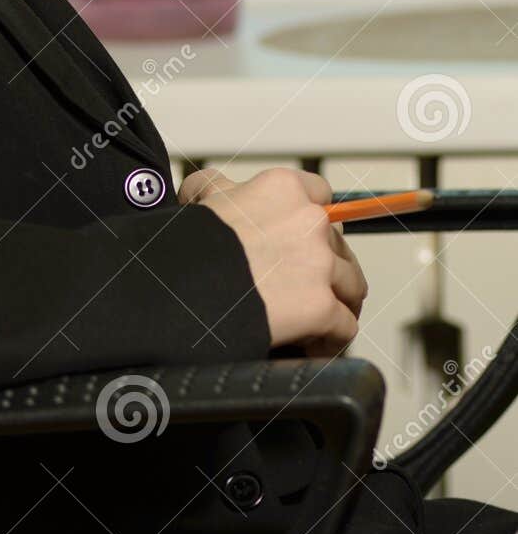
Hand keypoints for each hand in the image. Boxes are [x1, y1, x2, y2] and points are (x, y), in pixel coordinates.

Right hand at [178, 165, 368, 355]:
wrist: (182, 286)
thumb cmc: (189, 247)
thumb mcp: (198, 199)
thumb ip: (212, 187)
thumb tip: (205, 191)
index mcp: (283, 190)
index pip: (321, 195)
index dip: (312, 221)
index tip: (304, 238)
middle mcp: (310, 223)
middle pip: (338, 245)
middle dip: (326, 267)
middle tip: (304, 287)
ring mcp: (319, 266)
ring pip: (351, 286)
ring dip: (338, 303)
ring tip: (318, 321)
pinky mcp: (320, 308)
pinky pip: (344, 327)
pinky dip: (330, 340)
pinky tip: (310, 346)